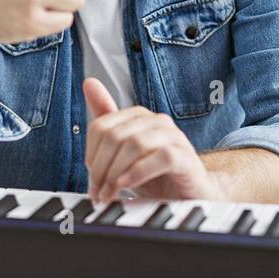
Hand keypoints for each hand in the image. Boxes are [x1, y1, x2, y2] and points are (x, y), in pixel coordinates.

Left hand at [83, 77, 227, 200]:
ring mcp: (173, 138)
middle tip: (98, 192)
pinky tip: (128, 185)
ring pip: (136, 144)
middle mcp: (156, 122)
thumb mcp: (124, 152)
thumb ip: (106, 122)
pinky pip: (162, 157)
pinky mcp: (186, 158)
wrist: (189, 194)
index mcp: (138, 117)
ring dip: (116, 173)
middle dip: (101, 168)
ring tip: (111, 193)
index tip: (91, 181)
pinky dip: (139, 172)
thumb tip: (89, 82)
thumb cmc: (156, 174)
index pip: (101, 126)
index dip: (91, 155)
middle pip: (115, 136)